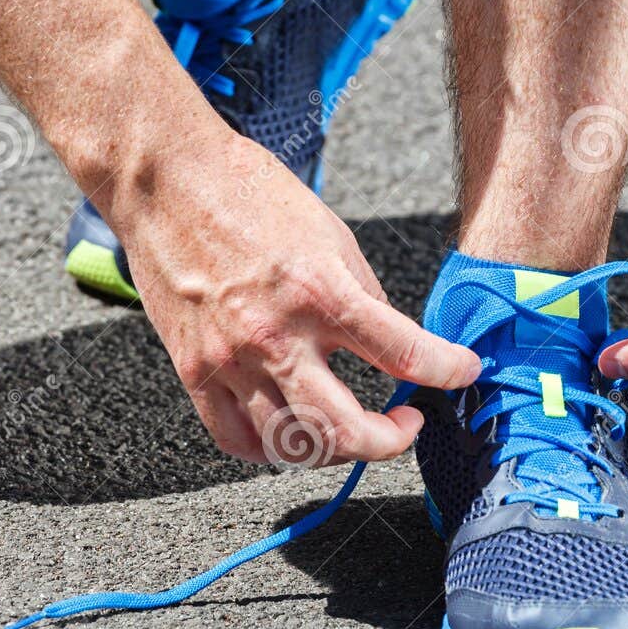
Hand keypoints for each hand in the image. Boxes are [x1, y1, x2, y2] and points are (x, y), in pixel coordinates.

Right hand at [99, 128, 482, 466]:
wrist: (165, 179)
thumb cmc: (246, 192)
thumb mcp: (332, 234)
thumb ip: (365, 297)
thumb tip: (392, 344)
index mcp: (319, 291)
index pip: (403, 353)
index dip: (447, 372)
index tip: (462, 374)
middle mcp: (274, 335)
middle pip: (344, 430)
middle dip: (390, 441)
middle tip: (406, 425)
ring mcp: (228, 360)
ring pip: (291, 446)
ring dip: (334, 450)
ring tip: (352, 429)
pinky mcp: (193, 371)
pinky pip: (236, 438)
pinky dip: (272, 449)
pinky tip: (293, 433)